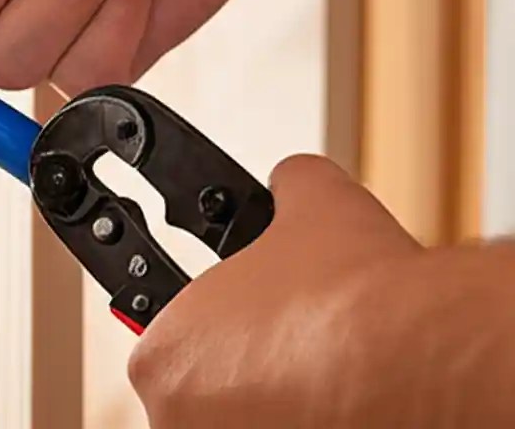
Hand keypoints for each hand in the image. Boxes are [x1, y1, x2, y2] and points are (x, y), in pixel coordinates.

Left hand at [129, 155, 424, 428]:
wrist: (421, 358)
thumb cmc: (355, 297)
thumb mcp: (313, 204)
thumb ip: (284, 190)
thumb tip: (291, 179)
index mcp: (161, 356)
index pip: (175, 340)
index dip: (222, 324)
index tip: (257, 324)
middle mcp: (177, 420)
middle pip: (208, 389)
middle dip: (249, 365)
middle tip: (295, 345)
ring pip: (243, 418)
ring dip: (276, 400)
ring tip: (323, 371)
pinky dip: (309, 416)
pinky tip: (338, 398)